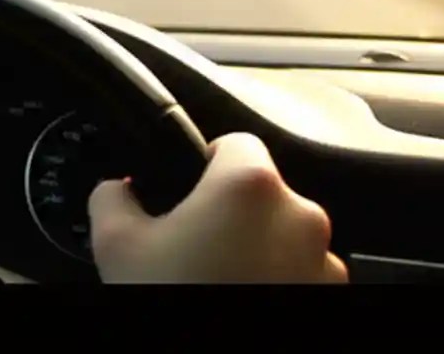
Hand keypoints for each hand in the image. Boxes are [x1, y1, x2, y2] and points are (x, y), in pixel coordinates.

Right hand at [89, 132, 347, 282]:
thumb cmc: (174, 301)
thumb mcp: (116, 245)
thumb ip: (112, 196)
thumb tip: (115, 189)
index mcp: (249, 185)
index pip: (232, 142)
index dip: (203, 164)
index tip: (187, 190)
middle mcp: (299, 217)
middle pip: (260, 193)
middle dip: (227, 215)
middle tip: (190, 249)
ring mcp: (324, 263)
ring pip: (283, 237)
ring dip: (255, 252)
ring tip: (215, 282)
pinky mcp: (331, 298)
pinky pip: (301, 275)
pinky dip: (275, 283)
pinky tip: (239, 299)